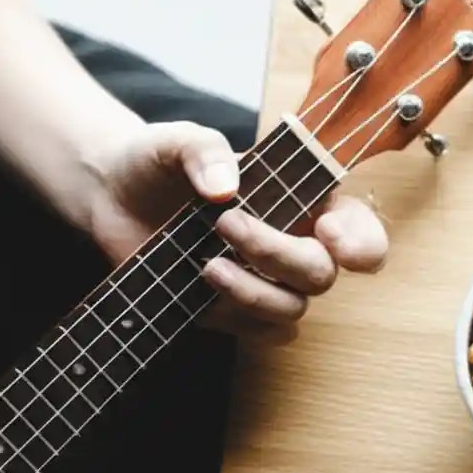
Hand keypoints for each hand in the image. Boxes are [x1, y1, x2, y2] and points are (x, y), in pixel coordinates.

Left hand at [85, 121, 387, 337]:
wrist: (112, 193)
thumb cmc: (159, 159)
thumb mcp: (177, 139)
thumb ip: (204, 151)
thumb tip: (226, 190)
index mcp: (301, 197)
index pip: (356, 226)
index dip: (360, 239)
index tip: (328, 233)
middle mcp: (293, 242)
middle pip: (321, 272)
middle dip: (277, 254)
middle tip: (225, 223)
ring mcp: (264, 280)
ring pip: (292, 308)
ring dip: (254, 292)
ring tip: (206, 264)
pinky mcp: (232, 310)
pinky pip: (262, 333)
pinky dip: (240, 316)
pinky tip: (202, 287)